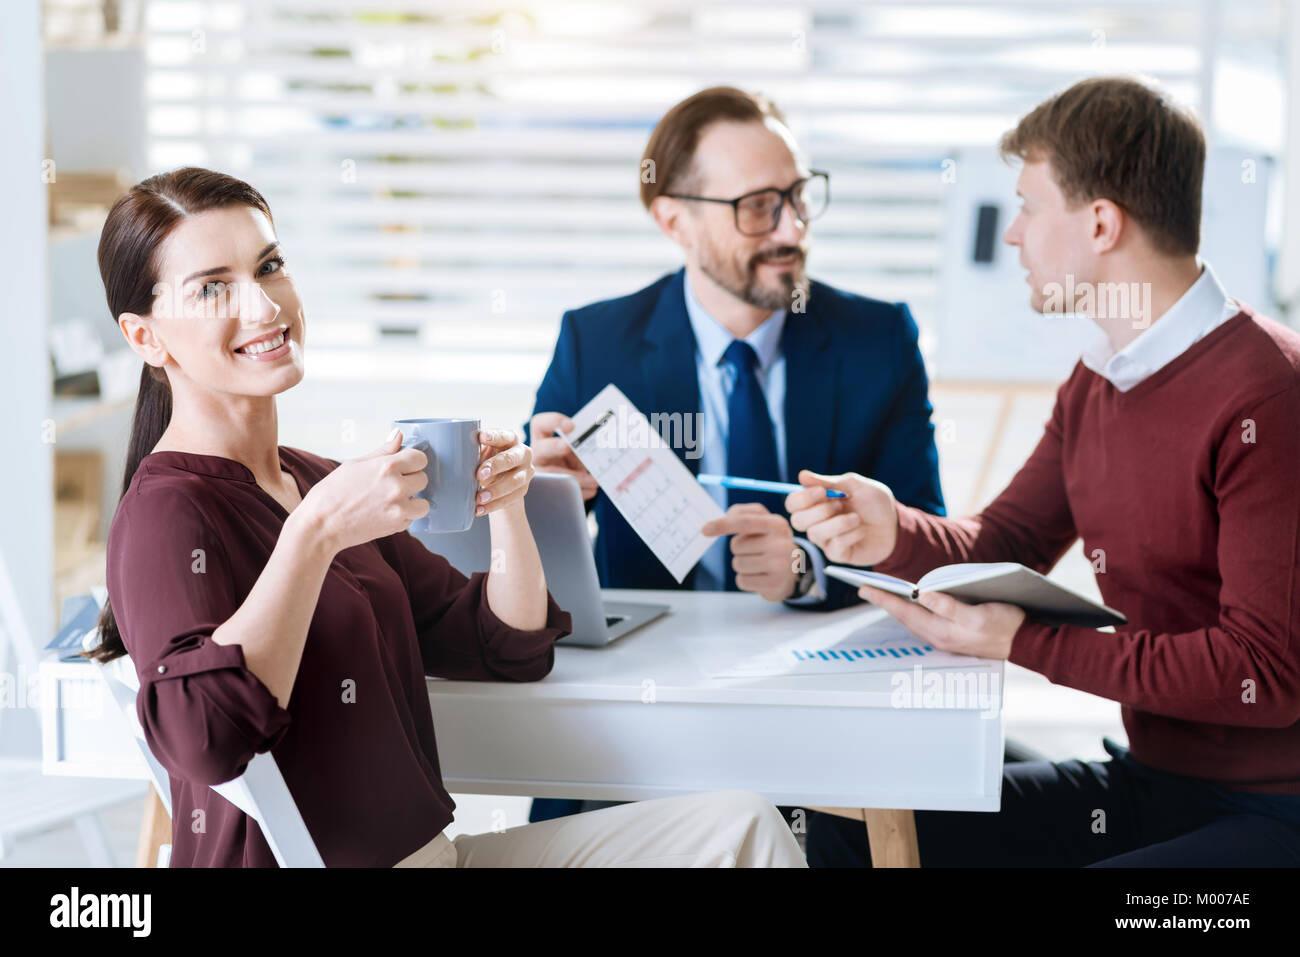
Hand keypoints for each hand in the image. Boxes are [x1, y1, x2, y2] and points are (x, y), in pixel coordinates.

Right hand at [298, 429, 429, 553]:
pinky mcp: (397, 526)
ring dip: (413, 502)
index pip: (420, 458)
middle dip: (412, 480)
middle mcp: (397, 487)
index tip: (405, 465)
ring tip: (393, 501)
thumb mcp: (354, 464)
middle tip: (393, 484)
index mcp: (387, 467)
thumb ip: (382, 451)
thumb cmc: (332, 494)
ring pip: (423, 503)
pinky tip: (385, 512)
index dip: (412, 461)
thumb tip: (398, 435)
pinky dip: (403, 516)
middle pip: (423, 479)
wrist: (321, 525)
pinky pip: (412, 519)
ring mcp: (399, 508)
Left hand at [475, 428, 534, 516]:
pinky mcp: (523, 490)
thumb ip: (472, 449)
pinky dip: (493, 506)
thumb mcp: (482, 452)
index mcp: (511, 439)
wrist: (500, 480)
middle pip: (511, 458)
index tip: (481, 437)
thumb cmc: (486, 460)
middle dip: (495, 466)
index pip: (505, 435)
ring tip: (479, 498)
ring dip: (495, 490)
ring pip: (514, 481)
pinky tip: (479, 509)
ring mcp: (525, 473)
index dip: (495, 436)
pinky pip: (510, 499)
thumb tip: (447, 450)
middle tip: (479, 474)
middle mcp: (523, 454)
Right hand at [529, 411, 597, 500]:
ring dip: (574, 477)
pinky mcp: (547, 490)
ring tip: (594, 481)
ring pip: (551, 474)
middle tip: (567, 447)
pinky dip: (579, 491)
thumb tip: (599, 447)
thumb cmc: (572, 458)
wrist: (568, 480)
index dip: (553, 422)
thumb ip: (581, 446)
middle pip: (540, 449)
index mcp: (543, 437)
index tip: (571, 425)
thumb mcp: (576, 449)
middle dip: (553, 447)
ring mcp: (540, 473)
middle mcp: (538, 454)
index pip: (541, 424)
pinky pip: (561, 491)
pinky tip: (591, 490)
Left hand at [701, 503, 800, 601]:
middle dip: (739, 548)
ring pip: (737, 564)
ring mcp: (781, 566)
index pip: (745, 521)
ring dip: (741, 564)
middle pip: (737, 545)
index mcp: (777, 524)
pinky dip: (745, 579)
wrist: (793, 571)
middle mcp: (782, 544)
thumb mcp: (763, 522)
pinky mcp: (774, 585)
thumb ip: (742, 514)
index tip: (704, 529)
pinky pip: (742, 581)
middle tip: (756, 550)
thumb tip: (720, 521)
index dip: (723, 524)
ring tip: (758, 563)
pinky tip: (759, 576)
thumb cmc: (770, 542)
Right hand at [785, 469, 898, 565]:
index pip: (792, 503)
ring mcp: (826, 540)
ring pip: (815, 534)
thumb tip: (802, 475)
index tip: (822, 491)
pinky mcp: (838, 554)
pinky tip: (861, 530)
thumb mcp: (855, 485)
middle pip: (797, 521)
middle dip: (819, 511)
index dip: (802, 498)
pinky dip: (850, 535)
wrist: (895, 525)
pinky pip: (834, 546)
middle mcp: (816, 522)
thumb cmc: (874, 503)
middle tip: (841, 504)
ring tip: (856, 518)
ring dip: (838, 523)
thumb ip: (829, 482)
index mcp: (816, 504)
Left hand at [858, 584, 1024, 659]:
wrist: (1028, 643)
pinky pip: (924, 623)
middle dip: (884, 602)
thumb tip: (923, 595)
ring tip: (881, 595)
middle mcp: (939, 637)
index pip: (904, 611)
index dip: (883, 599)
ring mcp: (946, 638)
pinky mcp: (954, 636)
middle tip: (865, 588)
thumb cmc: (1006, 624)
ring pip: (913, 621)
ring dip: (896, 608)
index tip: (863, 588)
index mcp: (943, 630)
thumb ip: (950, 606)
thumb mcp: (979, 614)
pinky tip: (911, 605)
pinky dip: (912, 612)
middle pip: (904, 617)